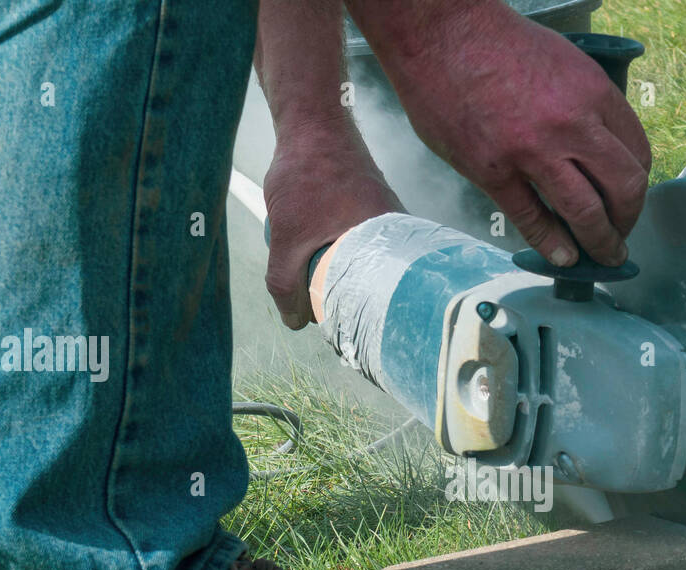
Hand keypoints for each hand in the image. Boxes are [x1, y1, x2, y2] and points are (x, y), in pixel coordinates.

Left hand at [262, 118, 403, 329]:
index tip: (341, 331)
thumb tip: (294, 323)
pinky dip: (340, 251)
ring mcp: (389, 219)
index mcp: (389, 242)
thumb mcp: (288, 235)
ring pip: (365, 263)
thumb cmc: (306, 174)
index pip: (384, 298)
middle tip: (322, 308)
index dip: (360, 317)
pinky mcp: (376, 208)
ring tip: (316, 280)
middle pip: (375, 283)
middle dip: (348, 298)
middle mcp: (399, 232)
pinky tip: (319, 250)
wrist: (311, 121)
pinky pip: (360, 243)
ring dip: (340, 273)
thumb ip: (286, 281)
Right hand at [357, 2, 651, 267]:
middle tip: (622, 235)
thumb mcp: (563, 62)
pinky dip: (552, 245)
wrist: (441, 35)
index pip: (637, 152)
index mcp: (593, 92)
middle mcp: (571, 124)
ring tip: (601, 257)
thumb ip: (584, 106)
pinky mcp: (493, 172)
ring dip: (600, 242)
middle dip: (628, 220)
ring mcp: (532, 152)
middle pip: (623, 188)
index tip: (630, 198)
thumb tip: (595, 148)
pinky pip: (532, 220)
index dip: (638, 184)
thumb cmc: (496, 43)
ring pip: (585, 213)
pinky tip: (562, 257)